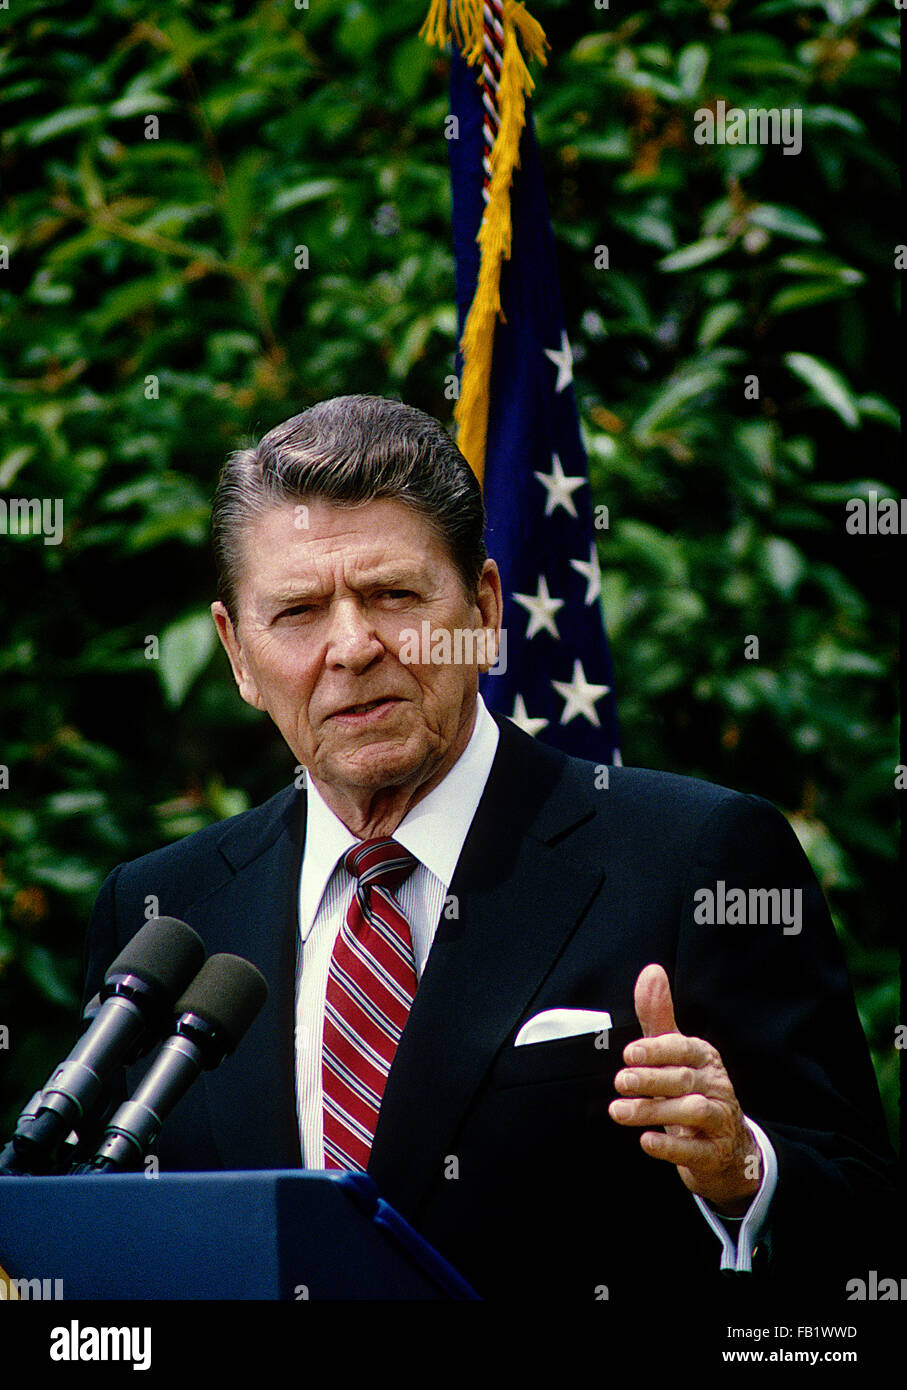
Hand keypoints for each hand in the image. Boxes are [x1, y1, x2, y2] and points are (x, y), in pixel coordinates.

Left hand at [608, 964, 761, 1214]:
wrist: (726, 1147)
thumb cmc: (691, 1090)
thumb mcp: (674, 1054)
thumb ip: (658, 1017)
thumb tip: (650, 971)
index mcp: (704, 1057)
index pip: (684, 1048)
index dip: (657, 1050)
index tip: (628, 1054)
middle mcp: (717, 1085)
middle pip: (684, 1079)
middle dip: (650, 1079)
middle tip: (619, 1081)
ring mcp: (721, 1120)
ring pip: (692, 1111)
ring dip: (653, 1111)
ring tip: (619, 1112)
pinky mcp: (717, 1153)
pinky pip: (697, 1150)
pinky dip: (671, 1146)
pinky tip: (646, 1141)